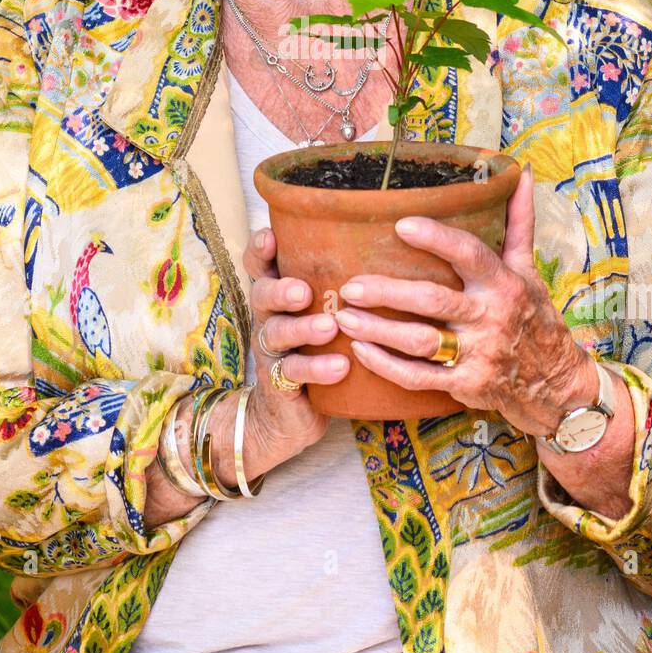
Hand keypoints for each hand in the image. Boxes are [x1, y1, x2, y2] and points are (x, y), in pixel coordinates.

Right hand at [238, 227, 351, 468]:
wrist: (288, 417)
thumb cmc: (316, 351)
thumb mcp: (321, 315)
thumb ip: (337, 287)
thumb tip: (391, 248)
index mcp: (279, 296)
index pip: (260, 266)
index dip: (260, 250)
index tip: (271, 235)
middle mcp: (269, 318)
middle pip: (261, 295)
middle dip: (281, 290)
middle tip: (304, 291)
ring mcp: (271, 352)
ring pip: (277, 333)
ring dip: (303, 328)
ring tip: (329, 327)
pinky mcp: (280, 383)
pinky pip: (293, 373)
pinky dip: (317, 368)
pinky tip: (340, 366)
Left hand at [333, 165, 595, 438]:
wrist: (555, 383)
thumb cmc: (534, 316)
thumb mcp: (529, 269)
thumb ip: (518, 221)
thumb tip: (519, 172)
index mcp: (504, 284)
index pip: (469, 254)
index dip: (437, 239)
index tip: (401, 225)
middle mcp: (491, 317)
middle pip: (434, 301)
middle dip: (388, 293)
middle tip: (351, 285)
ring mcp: (478, 354)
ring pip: (420, 341)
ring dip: (378, 330)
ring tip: (344, 317)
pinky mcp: (465, 384)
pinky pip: (419, 378)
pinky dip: (386, 366)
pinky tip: (360, 350)